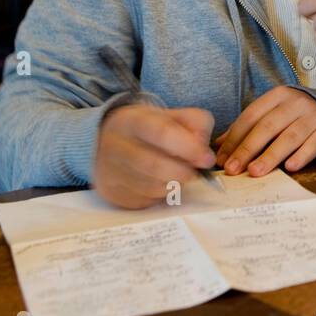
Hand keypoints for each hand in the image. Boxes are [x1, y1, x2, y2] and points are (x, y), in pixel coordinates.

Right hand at [93, 104, 216, 208]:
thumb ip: (196, 124)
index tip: (207, 159)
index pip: (162, 134)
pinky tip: (161, 182)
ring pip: (152, 187)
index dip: (189, 148)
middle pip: (155, 165)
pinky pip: (146, 200)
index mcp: (133, 121)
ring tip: (178, 173)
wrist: (108, 140)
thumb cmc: (148, 129)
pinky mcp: (113, 193)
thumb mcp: (173, 115)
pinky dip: (161, 194)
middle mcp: (115, 146)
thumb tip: (204, 152)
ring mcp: (111, 172)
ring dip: (174, 184)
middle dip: (184, 172)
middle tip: (195, 171)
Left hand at [214, 85, 315, 176]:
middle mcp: (295, 104)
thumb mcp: (273, 112)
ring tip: (255, 171)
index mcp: (278, 96)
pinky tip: (290, 167)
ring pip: (289, 137)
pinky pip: (313, 145)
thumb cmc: (296, 114)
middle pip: (267, 127)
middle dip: (247, 149)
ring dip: (270, 156)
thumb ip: (248, 127)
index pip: (251, 116)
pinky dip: (301, 156)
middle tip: (233, 168)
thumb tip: (219, 146)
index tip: (222, 158)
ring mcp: (312, 117)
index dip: (234, 138)